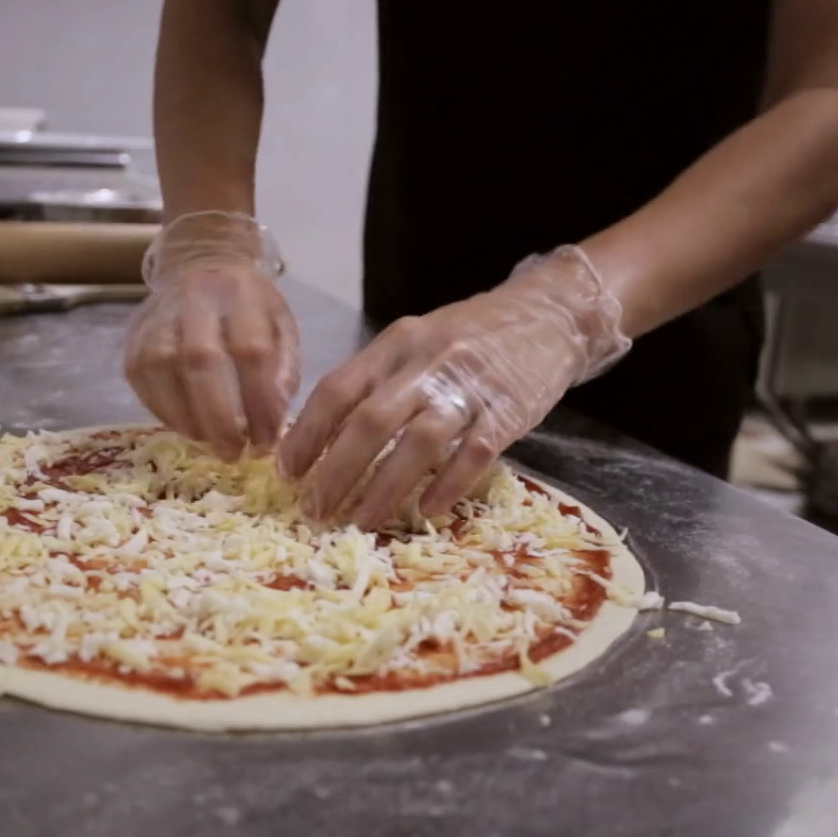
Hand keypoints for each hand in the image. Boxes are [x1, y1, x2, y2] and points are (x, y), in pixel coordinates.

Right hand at [123, 212, 296, 461]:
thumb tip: (275, 417)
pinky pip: (141, 380)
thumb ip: (284, 368)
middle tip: (235, 453)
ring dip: (188, 418)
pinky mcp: (132, 339)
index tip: (268, 439)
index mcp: (241, 296)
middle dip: (220, 417)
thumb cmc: (247, 305)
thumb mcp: (280, 324)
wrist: (199, 263)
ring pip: (162, 369)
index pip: (251, 351)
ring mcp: (157, 319)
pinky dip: (164, 412)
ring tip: (211, 444)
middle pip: (200, 360)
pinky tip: (187, 427)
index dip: (259, 401)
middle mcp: (194, 301)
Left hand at [279, 246, 630, 528]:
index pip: (339, 389)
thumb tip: (325, 436)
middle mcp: (428, 363)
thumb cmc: (474, 336)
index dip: (307, 433)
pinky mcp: (508, 412)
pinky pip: (473, 454)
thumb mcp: (417, 342)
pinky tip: (424, 512)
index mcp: (397, 344)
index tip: (287, 472)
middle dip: (336, 471)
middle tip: (315, 510)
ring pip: (418, 443)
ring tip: (362, 521)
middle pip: (370, 421)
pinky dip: (447, 486)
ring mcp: (469, 387)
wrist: (551, 314)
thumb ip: (378, 380)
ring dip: (384, 487)